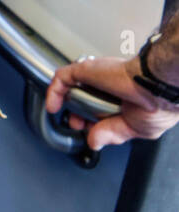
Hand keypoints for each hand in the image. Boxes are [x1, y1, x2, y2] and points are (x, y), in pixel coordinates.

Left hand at [46, 56, 178, 149]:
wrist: (157, 87)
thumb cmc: (158, 104)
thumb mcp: (137, 128)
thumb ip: (113, 134)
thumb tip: (94, 142)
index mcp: (123, 99)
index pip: (99, 110)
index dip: (92, 123)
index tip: (91, 131)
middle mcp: (109, 87)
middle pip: (84, 100)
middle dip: (79, 116)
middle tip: (79, 124)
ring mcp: (96, 78)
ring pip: (73, 89)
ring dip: (69, 105)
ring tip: (73, 117)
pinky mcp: (85, 70)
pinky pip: (62, 78)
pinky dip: (54, 93)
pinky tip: (53, 107)